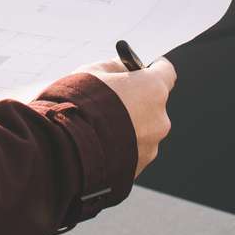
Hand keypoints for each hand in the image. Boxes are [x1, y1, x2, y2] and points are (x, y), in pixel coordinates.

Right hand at [71, 56, 177, 177]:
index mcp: (152, 89)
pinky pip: (133, 151)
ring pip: (143, 130)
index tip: (143, 69)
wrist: (68, 147)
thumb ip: (114, 68)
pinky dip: (120, 147)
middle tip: (111, 101)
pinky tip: (98, 144)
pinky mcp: (140, 166)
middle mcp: (160, 118)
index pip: (166, 72)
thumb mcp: (94, 72)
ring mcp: (152, 145)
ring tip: (99, 128)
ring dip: (128, 127)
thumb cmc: (80, 104)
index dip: (154, 69)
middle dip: (136, 102)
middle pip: (153, 104)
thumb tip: (122, 67)